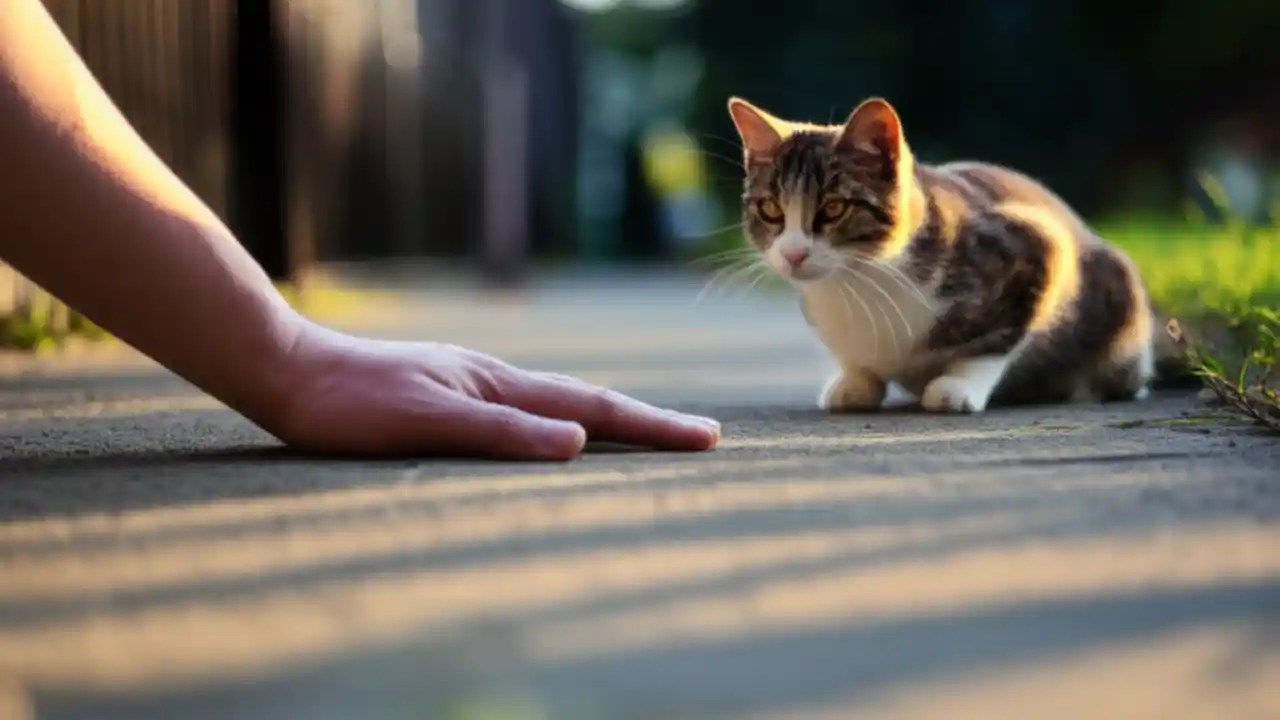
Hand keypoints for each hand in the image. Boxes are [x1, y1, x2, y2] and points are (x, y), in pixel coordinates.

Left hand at [267, 324, 721, 458]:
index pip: (591, 407)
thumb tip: (580, 441)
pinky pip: (524, 410)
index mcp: (498, 383)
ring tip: (646, 433)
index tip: (706, 436)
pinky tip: (551, 431)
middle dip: (646, 422)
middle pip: (586, 400)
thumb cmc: (347, 401)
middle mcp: (493, 378)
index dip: (651, 425)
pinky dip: (561, 421)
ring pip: (556, 403)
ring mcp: (471, 382)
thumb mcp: (426, 421)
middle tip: (700, 436)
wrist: (284, 368)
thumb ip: (501, 432)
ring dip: (609, 419)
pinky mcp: (447, 393)